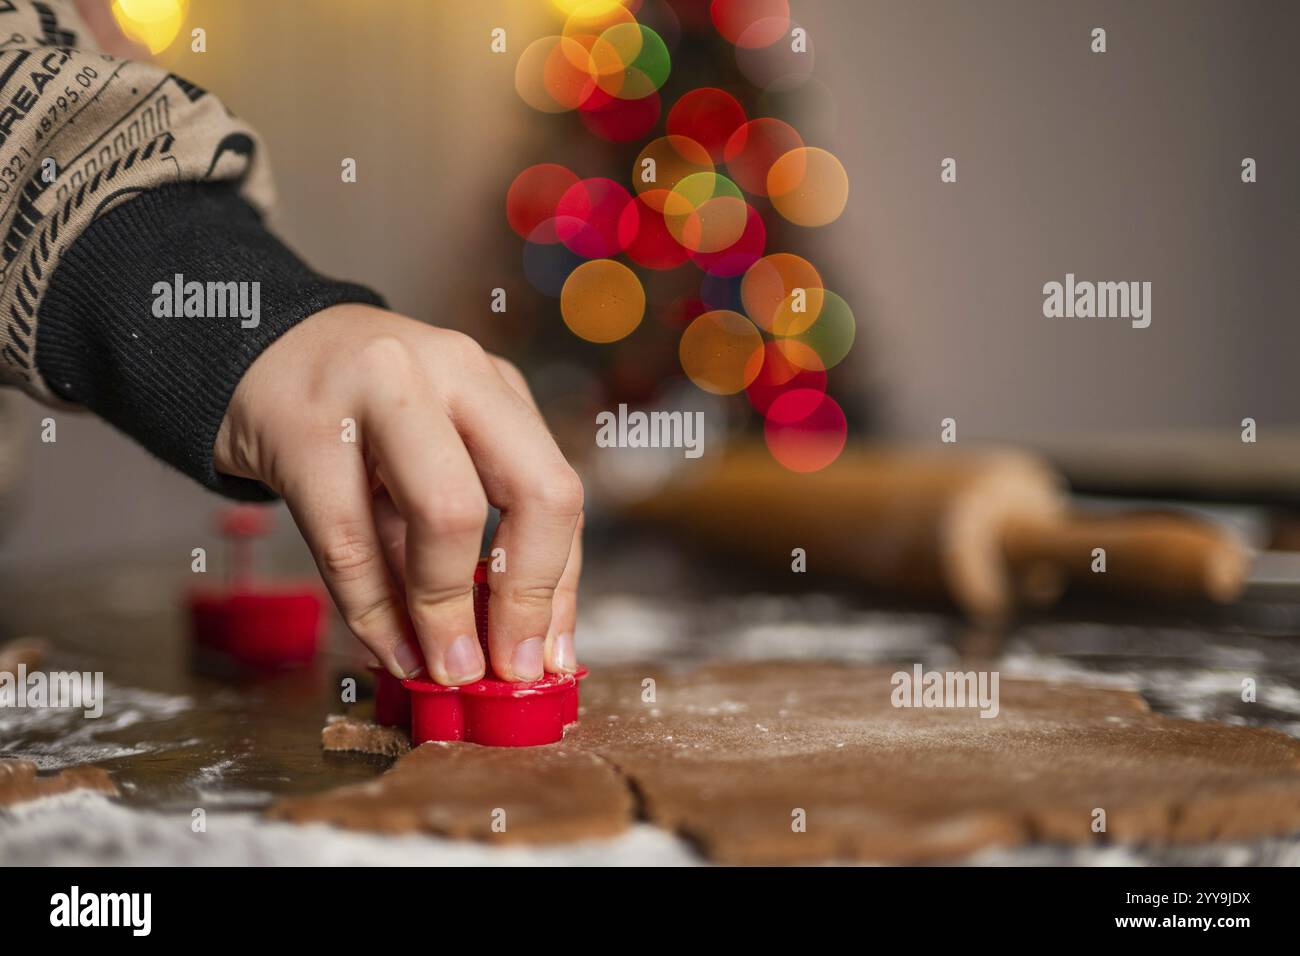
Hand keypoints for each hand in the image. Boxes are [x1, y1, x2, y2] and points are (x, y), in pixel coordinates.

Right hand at [213, 304, 582, 683]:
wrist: (252, 350)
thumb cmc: (356, 416)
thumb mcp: (427, 452)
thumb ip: (468, 534)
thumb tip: (511, 646)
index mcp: (493, 384)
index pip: (557, 492)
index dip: (560, 587)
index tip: (548, 658)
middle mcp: (452, 372)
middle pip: (534, 492)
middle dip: (527, 597)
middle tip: (508, 668)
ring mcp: (380, 390)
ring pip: (446, 513)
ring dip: (450, 612)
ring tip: (447, 670)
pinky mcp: (304, 428)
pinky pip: (350, 541)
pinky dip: (374, 611)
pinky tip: (387, 649)